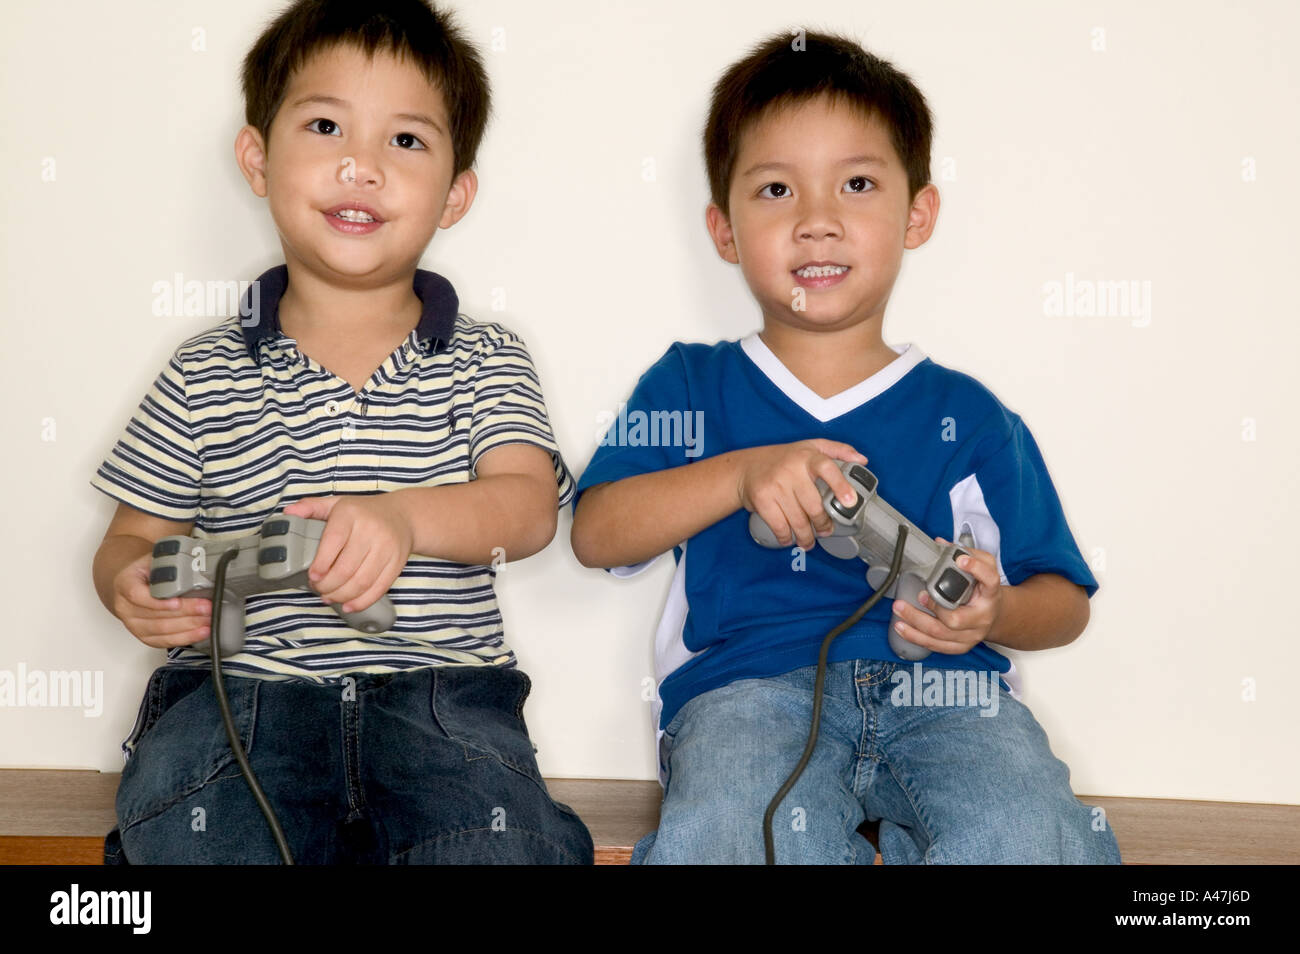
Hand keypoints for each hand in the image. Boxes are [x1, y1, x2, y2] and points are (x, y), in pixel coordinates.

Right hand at [112, 551, 213, 648]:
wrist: (133, 583)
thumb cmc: (145, 572)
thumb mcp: (153, 559)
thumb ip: (168, 561)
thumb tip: (194, 560)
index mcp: (125, 584)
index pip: (137, 595)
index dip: (158, 602)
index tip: (177, 601)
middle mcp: (126, 607)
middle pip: (156, 616)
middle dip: (186, 613)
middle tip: (206, 607)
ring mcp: (133, 624)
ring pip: (161, 631)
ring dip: (189, 627)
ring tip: (208, 620)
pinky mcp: (144, 636)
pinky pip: (164, 641)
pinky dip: (185, 638)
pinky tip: (200, 632)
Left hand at [280, 494, 412, 613]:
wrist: (403, 516)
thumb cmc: (364, 512)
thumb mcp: (337, 504)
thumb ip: (311, 507)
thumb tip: (289, 514)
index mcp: (351, 514)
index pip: (334, 541)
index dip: (321, 564)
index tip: (312, 577)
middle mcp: (371, 530)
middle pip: (346, 568)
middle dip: (328, 585)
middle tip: (319, 588)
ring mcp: (386, 547)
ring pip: (361, 581)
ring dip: (341, 595)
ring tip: (330, 596)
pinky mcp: (397, 562)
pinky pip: (379, 588)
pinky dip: (362, 601)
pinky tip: (348, 604)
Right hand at [736, 439, 868, 551]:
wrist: (745, 467)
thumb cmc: (783, 459)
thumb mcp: (810, 447)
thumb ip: (837, 450)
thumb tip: (862, 461)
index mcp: (807, 456)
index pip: (826, 467)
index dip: (840, 484)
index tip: (850, 501)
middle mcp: (791, 469)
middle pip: (814, 505)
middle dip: (822, 524)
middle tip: (825, 530)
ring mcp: (775, 485)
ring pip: (798, 520)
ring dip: (805, 536)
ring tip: (808, 542)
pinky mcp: (762, 499)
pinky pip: (779, 525)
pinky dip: (786, 537)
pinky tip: (789, 539)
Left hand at [890, 537, 1004, 654]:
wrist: (994, 614)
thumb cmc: (983, 590)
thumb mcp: (984, 568)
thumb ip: (967, 554)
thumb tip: (940, 543)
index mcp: (990, 593)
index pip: (989, 579)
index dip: (976, 569)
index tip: (961, 560)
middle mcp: (982, 617)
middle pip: (955, 619)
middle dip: (933, 608)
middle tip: (919, 595)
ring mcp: (971, 635)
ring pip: (941, 635)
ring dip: (916, 623)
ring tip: (900, 610)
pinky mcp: (960, 646)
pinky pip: (936, 646)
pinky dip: (917, 637)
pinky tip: (902, 628)